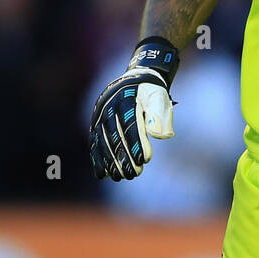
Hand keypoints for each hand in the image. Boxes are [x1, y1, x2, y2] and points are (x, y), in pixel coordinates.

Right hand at [89, 36, 177, 180]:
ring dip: (110, 161)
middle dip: (123, 156)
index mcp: (125, 98)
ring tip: (120, 177)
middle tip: (133, 174)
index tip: (145, 159)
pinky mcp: (95, 123)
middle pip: (115, 135)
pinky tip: (102, 174)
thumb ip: (161, 115)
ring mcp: (99, 115)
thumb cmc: (152, 92)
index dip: (137, 142)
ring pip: (103, 141)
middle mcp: (108, 106)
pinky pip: (95, 142)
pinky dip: (98, 158)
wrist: (136, 80)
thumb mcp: (160, 98)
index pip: (130, 123)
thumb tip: (163, 136)